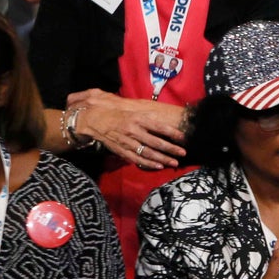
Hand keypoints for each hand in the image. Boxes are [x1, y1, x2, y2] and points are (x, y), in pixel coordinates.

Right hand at [67, 89, 186, 168]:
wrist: (94, 119)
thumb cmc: (118, 114)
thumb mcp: (134, 112)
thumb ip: (148, 119)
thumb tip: (165, 124)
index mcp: (138, 118)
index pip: (159, 126)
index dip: (172, 132)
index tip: (184, 137)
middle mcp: (134, 130)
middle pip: (155, 142)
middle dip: (171, 148)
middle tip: (183, 153)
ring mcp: (127, 141)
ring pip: (147, 152)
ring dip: (162, 158)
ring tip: (174, 162)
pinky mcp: (121, 150)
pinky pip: (136, 159)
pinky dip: (148, 163)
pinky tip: (158, 166)